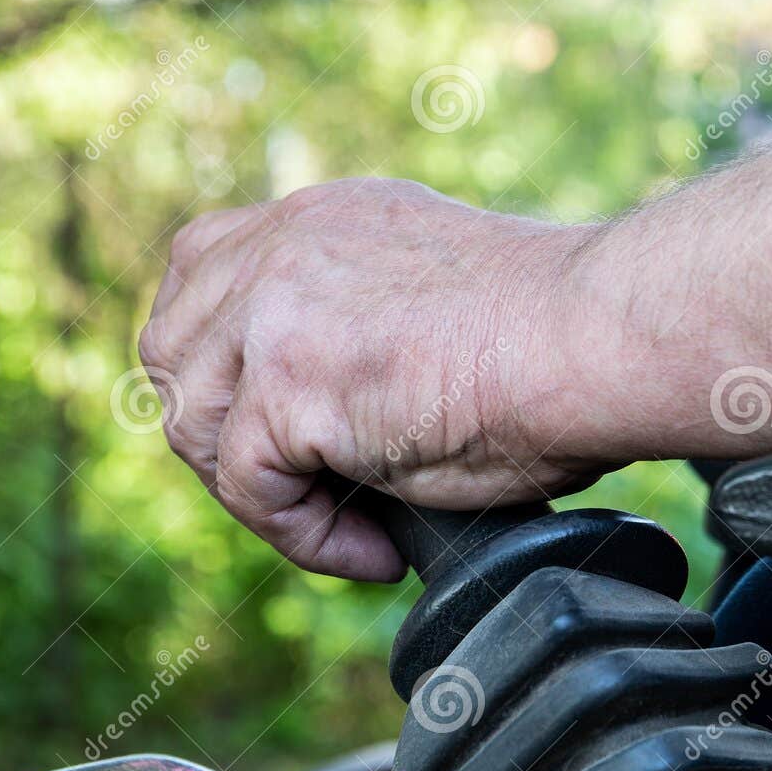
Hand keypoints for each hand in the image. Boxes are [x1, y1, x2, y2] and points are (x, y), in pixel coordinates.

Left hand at [137, 178, 601, 580]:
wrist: (598, 344)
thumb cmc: (558, 347)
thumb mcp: (429, 312)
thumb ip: (362, 328)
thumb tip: (333, 421)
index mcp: (321, 221)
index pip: (205, 277)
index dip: (221, 367)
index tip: (283, 433)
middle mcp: (284, 247)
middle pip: (173, 352)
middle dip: (223, 438)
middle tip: (310, 493)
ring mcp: (276, 311)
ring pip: (197, 426)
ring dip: (267, 497)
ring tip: (358, 531)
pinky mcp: (290, 385)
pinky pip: (249, 489)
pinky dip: (306, 538)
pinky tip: (376, 549)